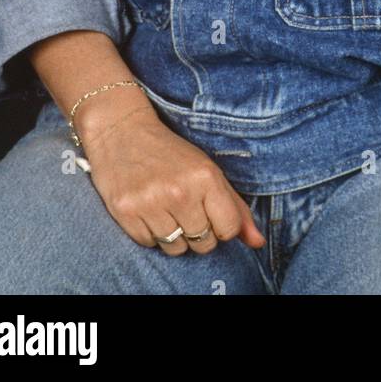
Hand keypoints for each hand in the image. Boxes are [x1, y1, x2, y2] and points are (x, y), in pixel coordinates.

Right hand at [82, 107, 265, 255]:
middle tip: (186, 206)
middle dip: (199, 231)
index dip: (223, 226)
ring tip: (166, 208)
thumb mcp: (208, 170)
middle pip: (204, 243)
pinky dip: (151, 233)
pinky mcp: (126, 213)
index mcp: (205, 177)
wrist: (123, 132)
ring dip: (174, 235)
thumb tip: (258, 242)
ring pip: (177, 249)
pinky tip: (148, 209)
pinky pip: (150, 244)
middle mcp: (180, 192)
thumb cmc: (171, 153)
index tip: (212, 213)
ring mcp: (151, 203)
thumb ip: (236, 208)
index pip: (229, 229)